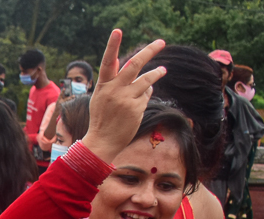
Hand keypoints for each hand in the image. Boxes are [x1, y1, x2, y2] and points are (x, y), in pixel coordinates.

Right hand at [82, 31, 167, 164]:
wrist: (102, 141)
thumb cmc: (101, 118)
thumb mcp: (100, 96)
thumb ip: (110, 79)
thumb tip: (119, 60)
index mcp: (104, 85)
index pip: (108, 61)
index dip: (112, 45)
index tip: (117, 31)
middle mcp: (115, 90)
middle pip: (135, 64)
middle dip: (150, 51)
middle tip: (161, 42)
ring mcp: (126, 99)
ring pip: (147, 80)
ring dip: (157, 73)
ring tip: (163, 69)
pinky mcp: (136, 108)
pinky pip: (146, 95)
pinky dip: (145, 95)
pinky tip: (138, 103)